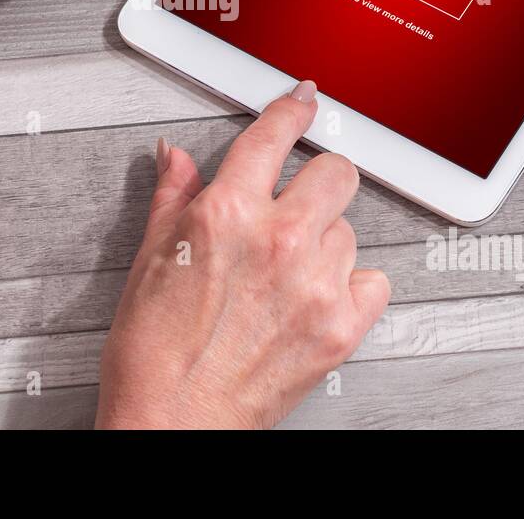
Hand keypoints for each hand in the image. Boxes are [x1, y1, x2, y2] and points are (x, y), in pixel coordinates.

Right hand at [95, 81, 391, 428]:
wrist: (170, 423)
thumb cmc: (152, 353)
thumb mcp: (149, 259)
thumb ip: (174, 196)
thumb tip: (176, 157)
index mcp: (226, 215)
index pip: (273, 137)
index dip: (292, 109)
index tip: (304, 100)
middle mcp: (277, 242)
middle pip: (336, 173)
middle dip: (317, 179)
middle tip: (298, 200)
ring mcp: (314, 285)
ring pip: (350, 229)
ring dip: (326, 239)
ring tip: (288, 269)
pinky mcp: (339, 328)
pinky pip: (374, 281)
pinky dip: (353, 286)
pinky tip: (318, 295)